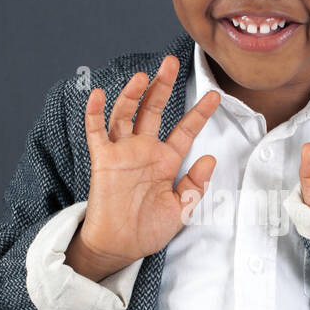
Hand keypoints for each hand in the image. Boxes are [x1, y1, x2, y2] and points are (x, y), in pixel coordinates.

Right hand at [67, 56, 220, 279]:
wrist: (121, 247)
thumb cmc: (149, 230)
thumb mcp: (181, 209)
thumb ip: (196, 184)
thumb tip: (210, 157)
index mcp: (165, 161)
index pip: (185, 130)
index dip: (200, 113)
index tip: (216, 95)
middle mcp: (144, 151)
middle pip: (154, 110)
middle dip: (163, 86)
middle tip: (171, 62)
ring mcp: (123, 153)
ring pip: (126, 114)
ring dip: (133, 94)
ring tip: (142, 76)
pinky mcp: (103, 159)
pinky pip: (96, 132)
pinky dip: (94, 113)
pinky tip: (96, 94)